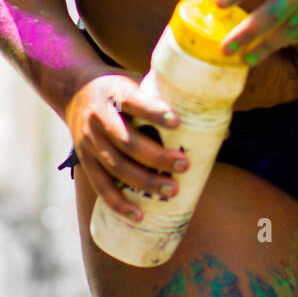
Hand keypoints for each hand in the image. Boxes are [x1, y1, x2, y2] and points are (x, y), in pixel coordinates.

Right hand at [64, 74, 189, 222]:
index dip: (154, 112)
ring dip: (144, 181)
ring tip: (172, 190)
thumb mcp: (137, 82)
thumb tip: (223, 129)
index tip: (177, 122)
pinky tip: (138, 214)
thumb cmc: (119, 89)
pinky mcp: (85, 160)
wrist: (74, 91)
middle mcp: (98, 117)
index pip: (134, 102)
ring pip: (116, 166)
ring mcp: (89, 141)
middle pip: (127, 141)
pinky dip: (118, 203)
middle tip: (185, 165)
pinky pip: (101, 185)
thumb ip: (169, 102)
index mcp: (114, 93)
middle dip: (157, 157)